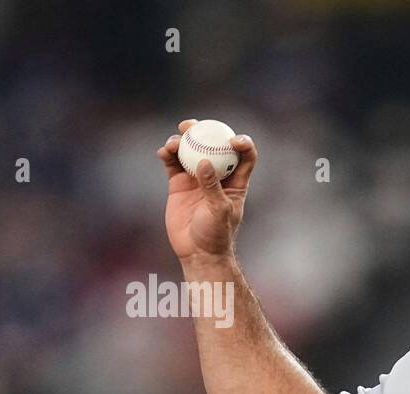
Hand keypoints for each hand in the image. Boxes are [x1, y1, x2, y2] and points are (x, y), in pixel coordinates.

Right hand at [155, 119, 257, 264]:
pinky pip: (173, 164)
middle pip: (213, 146)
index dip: (242, 143)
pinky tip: (164, 152)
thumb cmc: (216, 234)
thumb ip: (211, 186)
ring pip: (190, 151)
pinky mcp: (179, 184)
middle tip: (192, 126)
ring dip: (182, 141)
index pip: (245, 156)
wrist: (197, 251)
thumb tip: (203, 162)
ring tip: (174, 142)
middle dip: (204, 131)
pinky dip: (168, 155)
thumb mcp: (219, 210)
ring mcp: (197, 178)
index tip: (232, 139)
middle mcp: (217, 176)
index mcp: (235, 182)